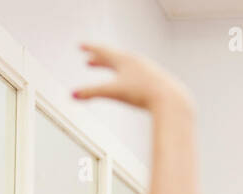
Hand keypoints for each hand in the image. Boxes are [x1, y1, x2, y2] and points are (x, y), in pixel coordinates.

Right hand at [72, 43, 191, 111]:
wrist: (169, 99)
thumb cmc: (142, 93)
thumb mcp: (113, 92)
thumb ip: (92, 93)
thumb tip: (72, 95)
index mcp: (124, 59)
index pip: (102, 51)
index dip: (90, 49)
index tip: (81, 46)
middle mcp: (135, 61)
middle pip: (113, 58)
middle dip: (99, 61)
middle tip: (89, 62)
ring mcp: (146, 69)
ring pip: (125, 66)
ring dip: (114, 68)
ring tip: (109, 71)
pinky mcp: (154, 79)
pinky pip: (136, 74)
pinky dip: (126, 75)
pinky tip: (130, 82)